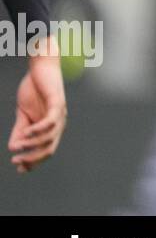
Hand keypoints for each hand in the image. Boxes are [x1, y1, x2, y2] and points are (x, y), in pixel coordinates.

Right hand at [9, 39, 67, 172]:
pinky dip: (38, 130)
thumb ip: (20, 130)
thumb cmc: (34, 89)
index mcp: (52, 127)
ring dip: (31, 145)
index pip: (46, 149)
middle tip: (17, 161)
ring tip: (17, 147)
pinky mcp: (58, 102)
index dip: (34, 161)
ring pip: (49, 137)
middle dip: (33, 158)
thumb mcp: (24, 113)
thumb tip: (13, 148)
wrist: (41, 67)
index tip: (20, 169)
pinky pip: (50, 121)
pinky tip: (26, 133)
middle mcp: (59, 123)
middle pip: (50, 148)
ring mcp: (60, 113)